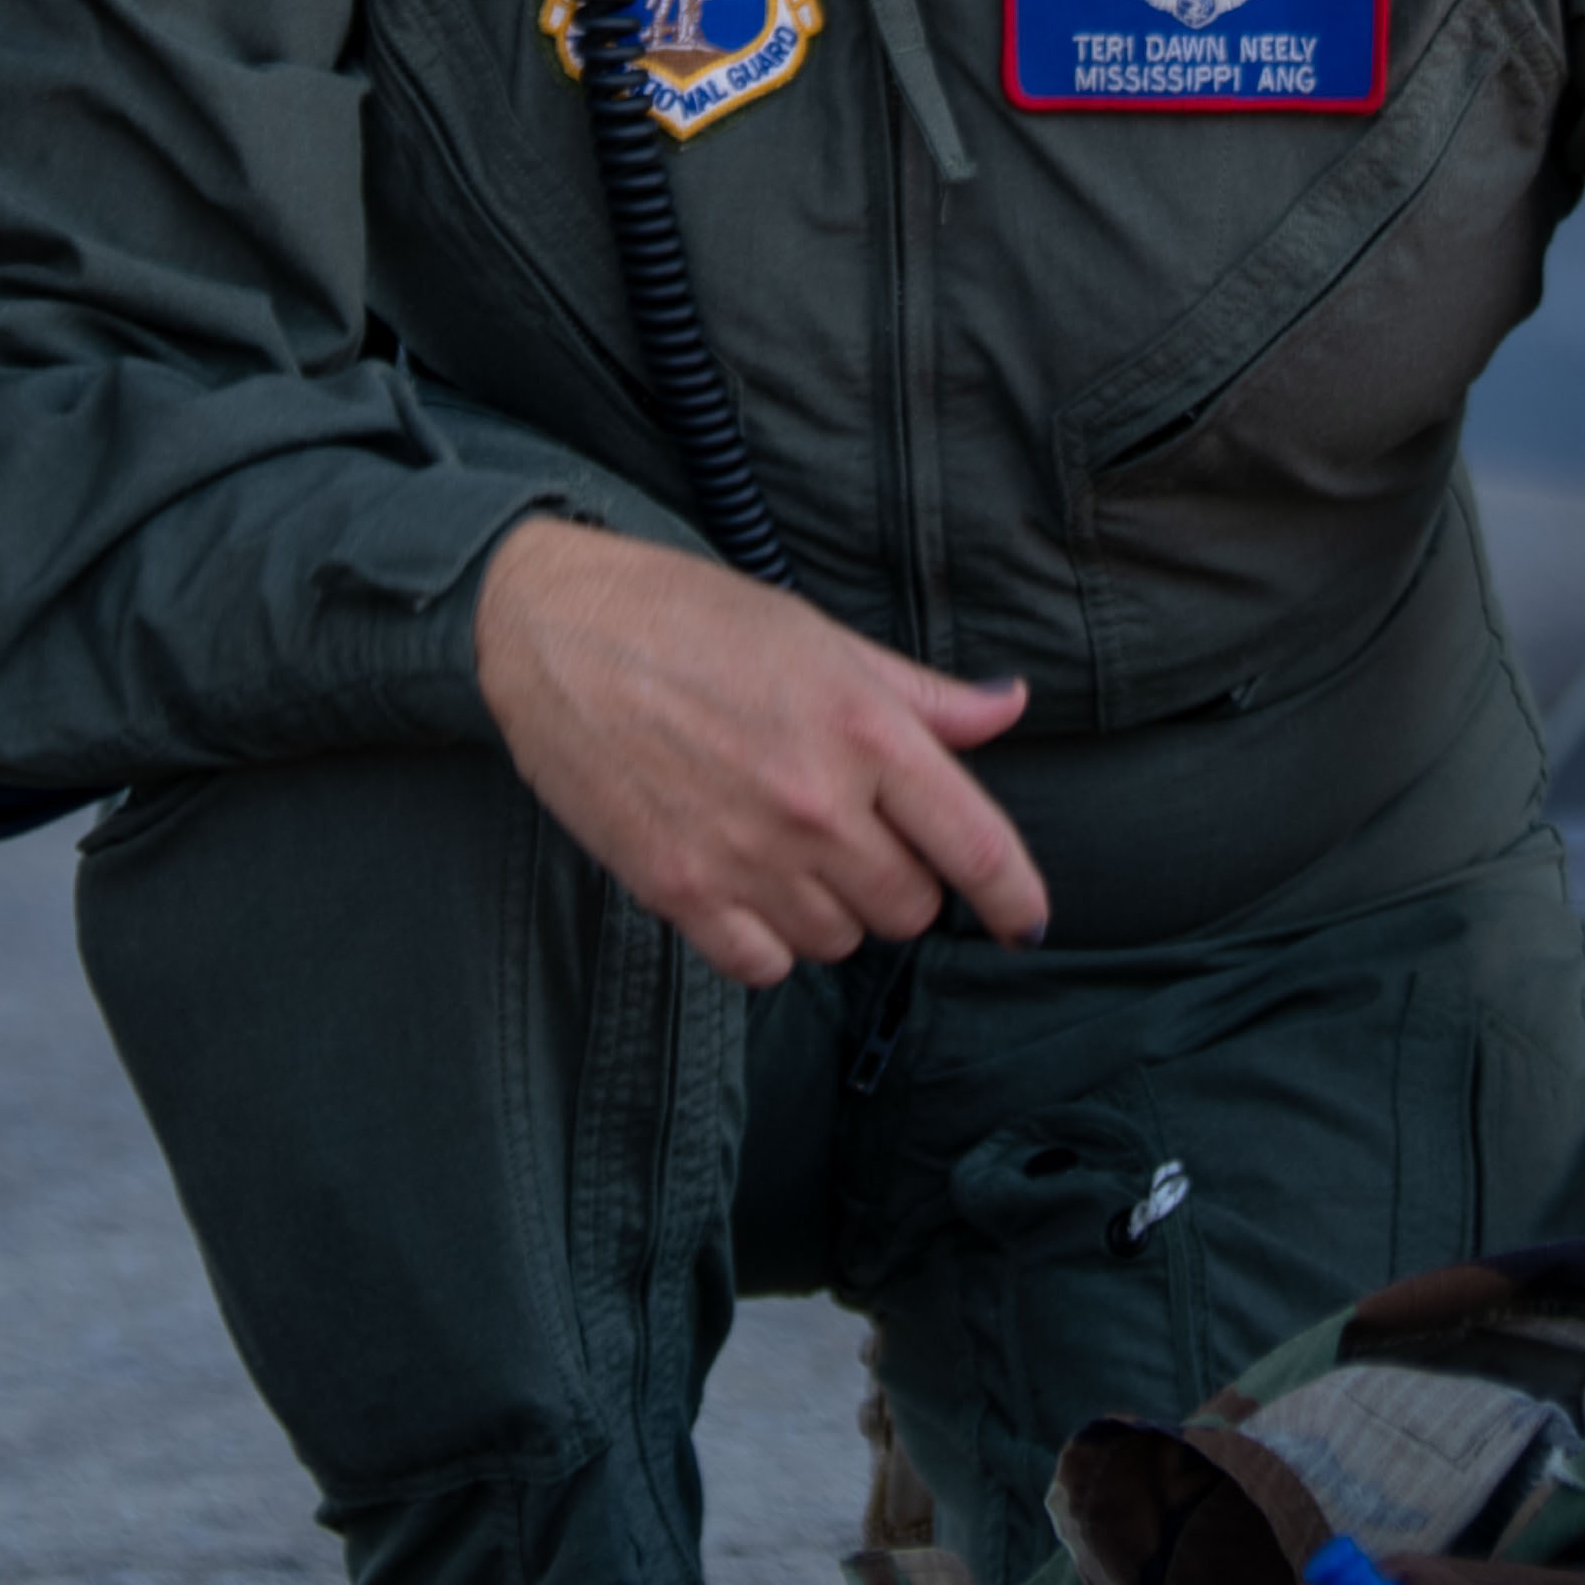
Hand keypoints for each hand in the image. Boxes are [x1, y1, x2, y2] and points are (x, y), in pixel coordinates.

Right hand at [469, 517, 1050, 987]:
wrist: (557, 627)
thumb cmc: (692, 618)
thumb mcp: (822, 638)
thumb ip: (921, 695)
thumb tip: (1007, 706)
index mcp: (866, 730)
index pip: (975, 845)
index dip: (1015, 898)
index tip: (1026, 923)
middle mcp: (815, 803)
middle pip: (909, 907)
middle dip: (901, 880)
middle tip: (859, 832)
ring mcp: (745, 854)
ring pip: (839, 942)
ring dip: (833, 910)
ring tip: (791, 847)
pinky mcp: (678, 890)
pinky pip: (762, 966)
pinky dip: (766, 941)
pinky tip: (748, 886)